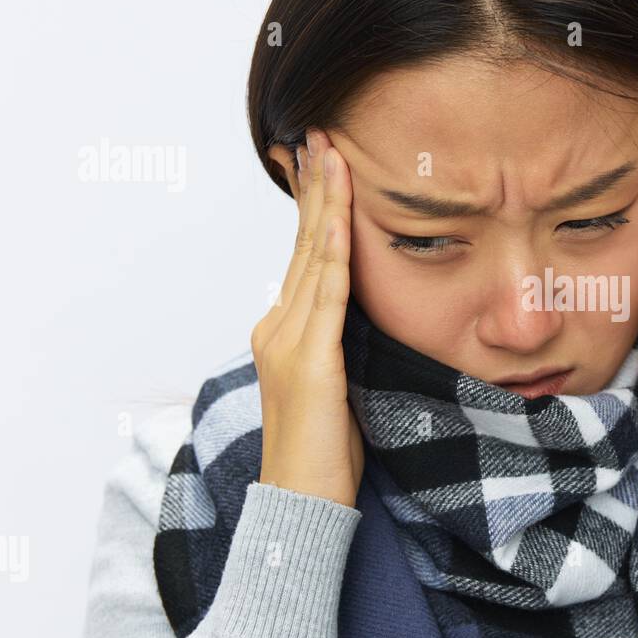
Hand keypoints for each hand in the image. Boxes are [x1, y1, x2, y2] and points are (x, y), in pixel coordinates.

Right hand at [250, 128, 364, 507]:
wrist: (300, 503)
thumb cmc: (323, 454)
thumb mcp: (335, 385)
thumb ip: (339, 345)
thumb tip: (360, 317)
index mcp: (284, 332)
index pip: (305, 256)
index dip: (314, 208)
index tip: (321, 163)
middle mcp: (278, 327)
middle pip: (304, 244)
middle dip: (314, 186)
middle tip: (320, 134)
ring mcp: (288, 342)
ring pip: (313, 257)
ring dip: (323, 201)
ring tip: (329, 153)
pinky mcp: (308, 362)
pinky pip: (327, 294)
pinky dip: (335, 249)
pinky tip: (341, 214)